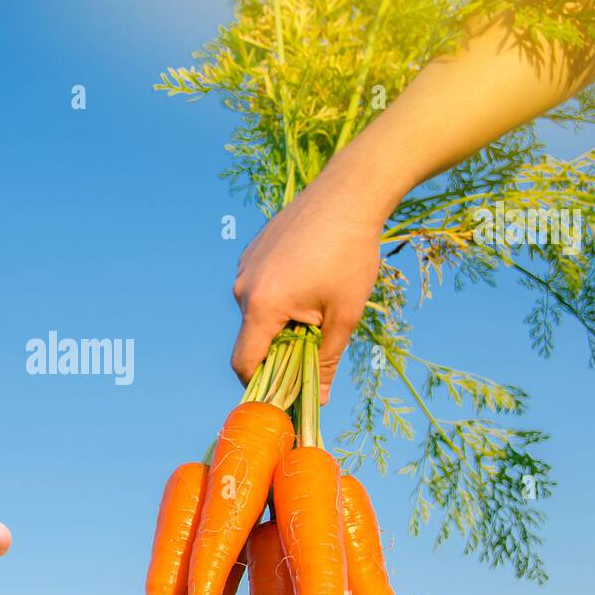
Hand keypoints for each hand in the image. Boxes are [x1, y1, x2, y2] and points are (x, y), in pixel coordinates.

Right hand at [231, 158, 386, 404]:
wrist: (349, 193)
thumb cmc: (351, 255)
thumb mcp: (344, 316)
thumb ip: (325, 362)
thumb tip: (317, 401)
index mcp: (262, 306)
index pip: (245, 363)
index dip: (261, 385)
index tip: (286, 392)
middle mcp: (243, 287)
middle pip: (252, 337)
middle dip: (279, 348)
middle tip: (317, 340)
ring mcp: (245, 266)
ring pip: (256, 311)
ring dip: (280, 320)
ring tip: (318, 299)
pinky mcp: (252, 251)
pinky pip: (259, 287)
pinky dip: (279, 295)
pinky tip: (310, 276)